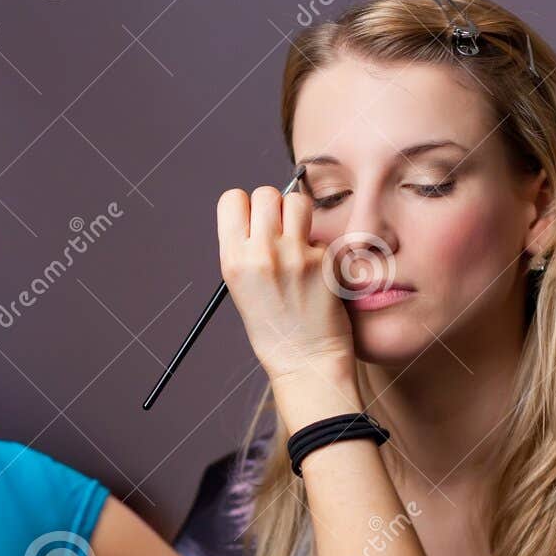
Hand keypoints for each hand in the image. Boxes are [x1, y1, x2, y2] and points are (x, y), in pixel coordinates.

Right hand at [217, 184, 355, 385]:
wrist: (305, 361)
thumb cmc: (274, 328)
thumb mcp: (241, 288)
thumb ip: (246, 249)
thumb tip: (260, 215)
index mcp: (233, 260)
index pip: (232, 199)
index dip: (245, 207)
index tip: (254, 223)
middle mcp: (261, 254)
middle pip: (265, 193)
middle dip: (273, 207)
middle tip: (280, 232)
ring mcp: (294, 256)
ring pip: (297, 202)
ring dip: (300, 217)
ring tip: (299, 244)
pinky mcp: (324, 261)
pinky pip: (320, 234)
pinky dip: (320, 248)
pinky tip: (317, 273)